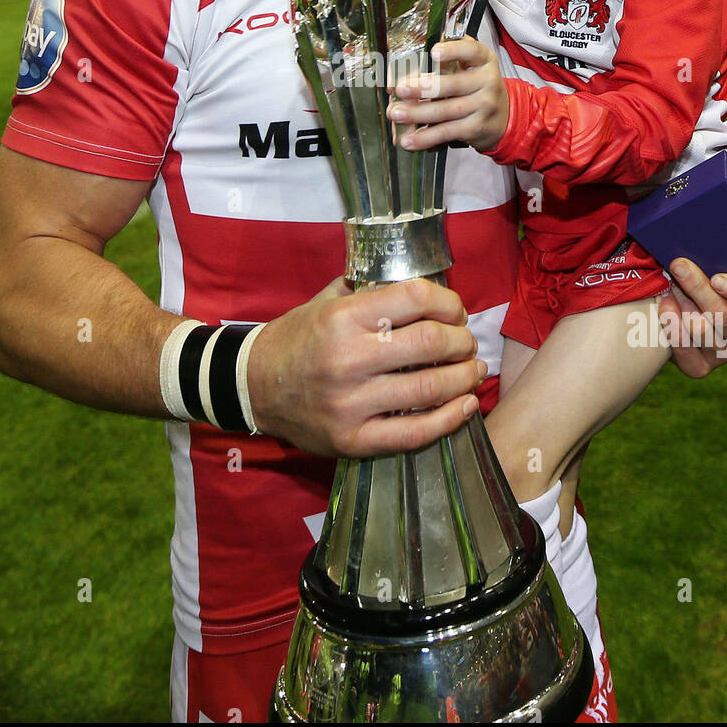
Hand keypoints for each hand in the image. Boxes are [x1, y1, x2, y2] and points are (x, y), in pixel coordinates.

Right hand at [245, 277, 486, 455]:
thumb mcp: (327, 301)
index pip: (415, 299)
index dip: (448, 303)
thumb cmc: (297, 338)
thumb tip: (424, 286)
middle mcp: (348, 359)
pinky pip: (415, 432)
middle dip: (462, 341)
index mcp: (343, 317)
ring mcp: (351, 404)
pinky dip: (450, 419)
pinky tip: (466, 405)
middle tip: (466, 342)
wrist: (253, 387)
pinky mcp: (354, 440)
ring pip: (430, 389)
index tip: (456, 311)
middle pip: (431, 344)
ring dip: (464, 378)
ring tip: (473, 370)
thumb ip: (371, 290)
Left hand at [385, 38, 509, 152]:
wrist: (503, 117)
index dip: (453, 51)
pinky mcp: (474, 128)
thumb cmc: (479, 87)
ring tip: (396, 113)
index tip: (433, 52)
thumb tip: (422, 47)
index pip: (472, 51)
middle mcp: (487, 82)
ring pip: (445, 111)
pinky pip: (446, 132)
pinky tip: (409, 139)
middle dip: (423, 88)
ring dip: (417, 113)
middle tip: (400, 89)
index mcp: (484, 61)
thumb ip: (454, 52)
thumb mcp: (475, 65)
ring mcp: (482, 107)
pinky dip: (425, 137)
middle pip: (452, 85)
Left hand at [660, 257, 726, 378]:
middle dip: (699, 288)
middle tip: (679, 265)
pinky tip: (663, 304)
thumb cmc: (705, 287)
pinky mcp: (698, 367)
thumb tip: (698, 246)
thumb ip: (715, 263)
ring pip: (701, 329)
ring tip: (669, 284)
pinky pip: (683, 347)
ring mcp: (723, 356)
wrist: (681, 315)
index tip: (718, 278)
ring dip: (682, 303)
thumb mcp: (717, 275)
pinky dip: (670, 322)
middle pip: (724, 317)